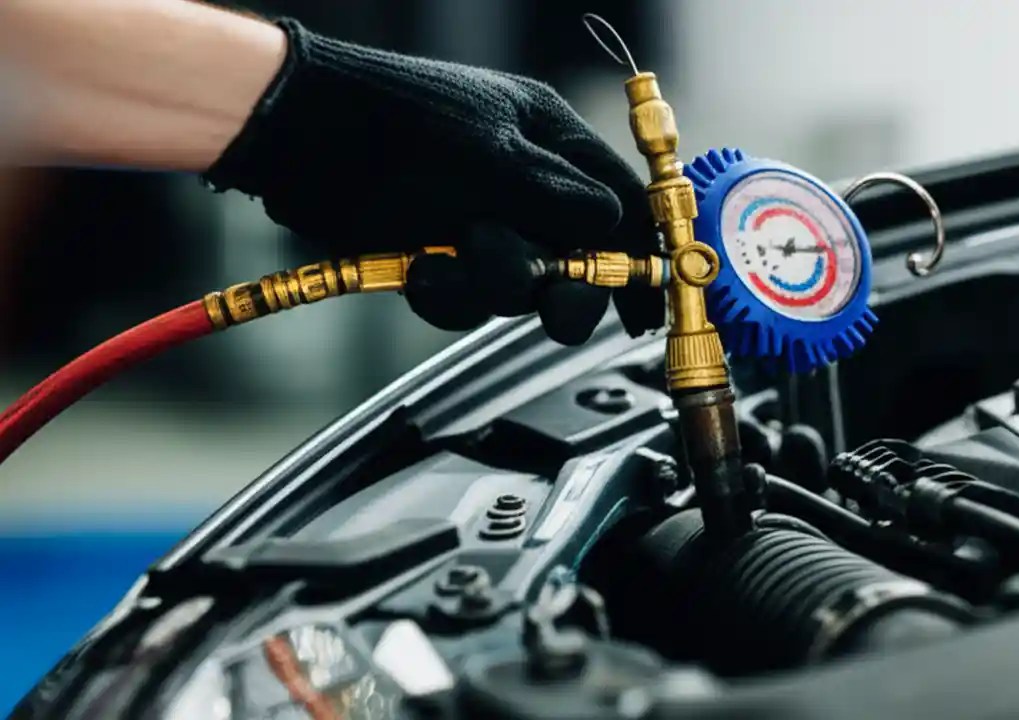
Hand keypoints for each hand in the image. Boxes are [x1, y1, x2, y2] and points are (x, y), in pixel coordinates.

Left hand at [203, 19, 662, 343]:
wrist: (295, 137)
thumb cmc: (394, 126)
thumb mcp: (492, 157)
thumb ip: (562, 198)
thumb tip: (616, 226)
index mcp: (548, 138)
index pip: (620, 201)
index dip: (640, 255)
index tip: (647, 303)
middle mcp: (523, 181)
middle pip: (577, 257)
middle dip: (561, 287)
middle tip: (554, 309)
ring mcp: (479, 220)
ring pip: (519, 286)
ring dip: (488, 285)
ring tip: (449, 258)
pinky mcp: (438, 254)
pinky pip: (466, 299)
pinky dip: (445, 294)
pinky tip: (418, 270)